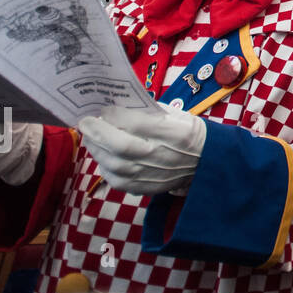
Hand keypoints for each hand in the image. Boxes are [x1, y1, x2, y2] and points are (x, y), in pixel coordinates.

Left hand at [77, 104, 205, 195]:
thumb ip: (147, 111)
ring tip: (90, 138)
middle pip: (122, 147)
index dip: (115, 115)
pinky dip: (105, 167)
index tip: (102, 107)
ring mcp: (155, 176)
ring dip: (97, 150)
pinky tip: (102, 156)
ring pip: (115, 166)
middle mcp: (165, 157)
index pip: (138, 123)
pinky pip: (118, 181)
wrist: (208, 161)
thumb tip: (115, 105)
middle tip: (85, 122)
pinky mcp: (148, 188)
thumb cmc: (187, 131)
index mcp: (176, 133)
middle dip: (98, 133)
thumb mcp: (175, 114)